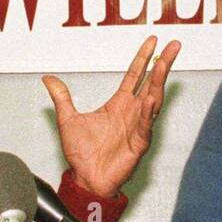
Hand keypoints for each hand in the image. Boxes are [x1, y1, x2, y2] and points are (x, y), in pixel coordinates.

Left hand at [42, 35, 180, 198]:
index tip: (153, 42)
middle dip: (163, 64)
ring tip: (164, 64)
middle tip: (173, 45)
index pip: (135, 75)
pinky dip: (147, 112)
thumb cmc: (82, 155)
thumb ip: (62, 98)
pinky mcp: (139, 143)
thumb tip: (48, 79)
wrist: (86, 179)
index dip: (144, 58)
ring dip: (159, 82)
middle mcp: (132, 112)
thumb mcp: (68, 120)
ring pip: (153, 99)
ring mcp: (138, 126)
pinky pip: (145, 125)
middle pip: (151, 82)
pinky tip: (148, 100)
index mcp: (118, 105)